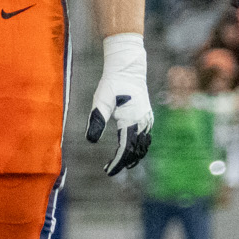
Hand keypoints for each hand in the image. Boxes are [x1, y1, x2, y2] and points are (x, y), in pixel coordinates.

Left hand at [87, 32, 152, 175]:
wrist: (128, 68)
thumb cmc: (112, 83)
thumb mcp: (101, 100)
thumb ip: (96, 120)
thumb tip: (90, 140)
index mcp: (132, 120)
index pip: (126, 149)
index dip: (117, 162)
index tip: (107, 170)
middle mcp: (143, 122)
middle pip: (136, 150)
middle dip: (124, 162)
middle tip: (109, 169)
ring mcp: (147, 119)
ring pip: (143, 145)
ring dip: (133, 156)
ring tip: (120, 163)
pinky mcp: (147, 116)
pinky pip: (145, 137)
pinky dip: (139, 147)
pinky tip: (130, 149)